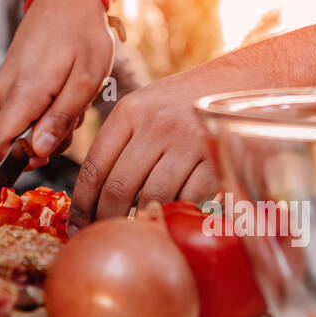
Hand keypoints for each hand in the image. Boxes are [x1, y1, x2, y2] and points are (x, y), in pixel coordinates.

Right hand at [0, 0, 114, 162]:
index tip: (53, 146)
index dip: (22, 157)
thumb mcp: (84, 80)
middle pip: (16, 136)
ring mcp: (6, 80)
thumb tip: (39, 152)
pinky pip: (24, 104)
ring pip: (24, 121)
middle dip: (49, 135)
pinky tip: (66, 82)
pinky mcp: (11, 74)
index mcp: (22, 93)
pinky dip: (47, 103)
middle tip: (78, 109)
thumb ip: (60, 119)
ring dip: (52, 118)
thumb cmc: (83, 35)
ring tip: (75, 91)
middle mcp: (5, 89)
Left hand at [69, 58, 252, 234]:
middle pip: (118, 189)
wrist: (239, 80)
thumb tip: (91, 192)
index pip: (94, 167)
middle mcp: (155, 125)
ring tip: (134, 232)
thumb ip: (119, 141)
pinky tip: (171, 218)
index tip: (76, 225)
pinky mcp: (215, 160)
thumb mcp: (145, 106)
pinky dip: (176, 214)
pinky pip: (187, 200)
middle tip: (104, 236)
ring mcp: (187, 142)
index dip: (82, 203)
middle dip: (106, 220)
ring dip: (141, 222)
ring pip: (151, 199)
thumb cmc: (183, 101)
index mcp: (129, 111)